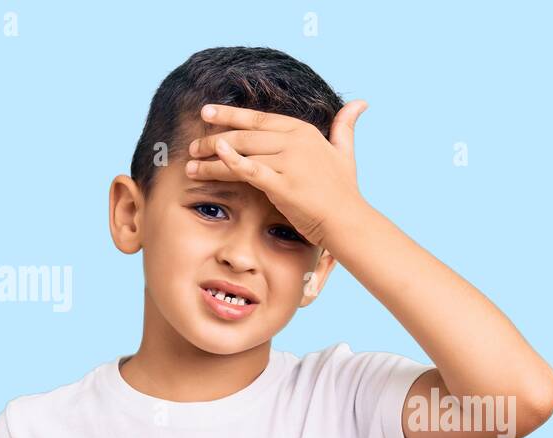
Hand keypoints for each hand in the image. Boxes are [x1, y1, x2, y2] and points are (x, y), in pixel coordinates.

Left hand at [186, 101, 369, 249]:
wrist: (348, 221)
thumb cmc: (344, 191)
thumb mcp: (345, 153)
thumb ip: (345, 127)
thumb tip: (360, 103)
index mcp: (303, 131)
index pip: (259, 118)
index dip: (230, 114)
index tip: (207, 112)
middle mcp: (294, 142)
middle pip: (244, 135)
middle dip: (214, 139)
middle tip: (193, 145)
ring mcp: (289, 162)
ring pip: (241, 153)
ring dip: (211, 158)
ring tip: (191, 164)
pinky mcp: (283, 185)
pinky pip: (251, 169)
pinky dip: (231, 161)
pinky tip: (214, 157)